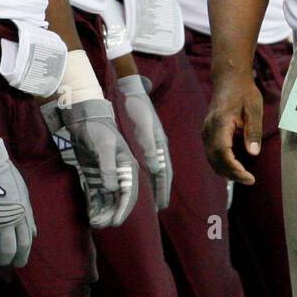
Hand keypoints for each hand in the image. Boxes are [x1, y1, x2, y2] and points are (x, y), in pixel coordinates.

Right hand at [0, 140, 35, 266]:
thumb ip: (28, 216)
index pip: (24, 244)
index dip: (22, 257)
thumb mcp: (23, 195)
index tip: (19, 263)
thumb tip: (34, 234)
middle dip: (5, 260)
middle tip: (2, 262)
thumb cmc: (6, 178)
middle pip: (7, 250)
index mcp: (21, 215)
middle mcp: (6, 221)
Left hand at [41, 98, 137, 227]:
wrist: (84, 120)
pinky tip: (91, 215)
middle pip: (121, 200)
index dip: (124, 208)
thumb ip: (108, 167)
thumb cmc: (97, 130)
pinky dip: (95, 206)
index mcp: (128, 166)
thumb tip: (112, 189)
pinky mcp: (95, 177)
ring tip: (95, 223)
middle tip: (103, 225)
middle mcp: (121, 174)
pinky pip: (97, 196)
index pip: (129, 192)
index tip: (116, 222)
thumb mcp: (104, 146)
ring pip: (109, 200)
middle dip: (113, 214)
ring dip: (104, 212)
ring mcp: (107, 177)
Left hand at [116, 76, 172, 210]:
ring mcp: (152, 144)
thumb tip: (156, 169)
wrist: (131, 90)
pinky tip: (142, 179)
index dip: (163, 190)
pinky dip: (148, 174)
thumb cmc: (137, 108)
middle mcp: (158, 147)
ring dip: (155, 184)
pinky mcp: (143, 141)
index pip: (164, 173)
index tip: (162, 206)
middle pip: (163, 173)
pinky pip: (148, 162)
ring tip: (153, 197)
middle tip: (160, 207)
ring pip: (156, 169)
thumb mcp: (144, 128)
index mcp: (160, 146)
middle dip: (162, 190)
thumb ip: (150, 148)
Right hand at [203, 77, 263, 184]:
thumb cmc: (244, 92)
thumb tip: (253, 153)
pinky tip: (235, 168)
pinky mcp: (208, 133)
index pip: (222, 152)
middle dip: (231, 173)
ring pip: (211, 158)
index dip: (233, 168)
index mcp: (220, 122)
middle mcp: (209, 128)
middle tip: (250, 180)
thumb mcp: (254, 109)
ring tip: (244, 177)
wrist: (228, 79)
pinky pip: (211, 153)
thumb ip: (253, 131)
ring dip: (226, 171)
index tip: (248, 177)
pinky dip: (221, 164)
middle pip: (215, 159)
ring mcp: (206, 131)